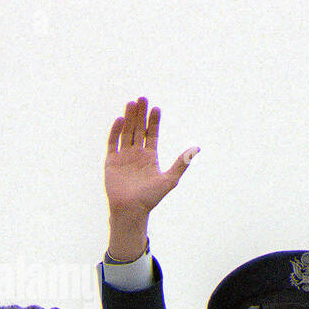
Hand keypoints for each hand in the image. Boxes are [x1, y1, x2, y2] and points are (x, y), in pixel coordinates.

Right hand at [104, 97, 197, 259]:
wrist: (131, 210)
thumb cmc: (151, 198)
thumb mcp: (170, 179)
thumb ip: (182, 163)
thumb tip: (197, 148)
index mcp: (150, 158)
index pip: (152, 135)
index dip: (154, 122)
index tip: (156, 108)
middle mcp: (137, 155)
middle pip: (139, 130)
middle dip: (141, 114)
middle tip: (143, 98)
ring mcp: (124, 157)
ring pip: (126, 133)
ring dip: (129, 118)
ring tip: (132, 103)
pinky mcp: (111, 161)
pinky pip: (113, 143)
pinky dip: (115, 131)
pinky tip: (120, 120)